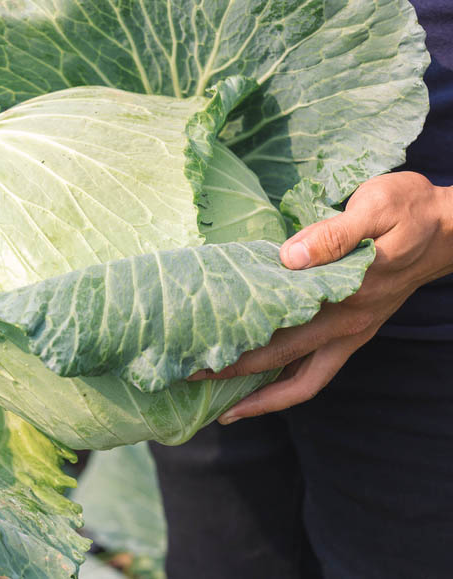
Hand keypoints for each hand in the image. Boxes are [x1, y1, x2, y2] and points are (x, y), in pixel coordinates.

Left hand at [189, 172, 452, 423]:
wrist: (452, 227)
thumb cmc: (410, 210)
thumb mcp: (375, 206)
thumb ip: (333, 234)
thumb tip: (288, 258)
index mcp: (344, 299)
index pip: (281, 339)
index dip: (239, 356)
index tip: (197, 361)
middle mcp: (346, 326)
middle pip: (283, 368)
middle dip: (235, 379)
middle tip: (188, 379)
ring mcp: (352, 332)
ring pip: (304, 381)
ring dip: (264, 397)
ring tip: (225, 408)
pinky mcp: (355, 328)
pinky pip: (317, 368)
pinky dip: (287, 381)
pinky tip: (261, 380)